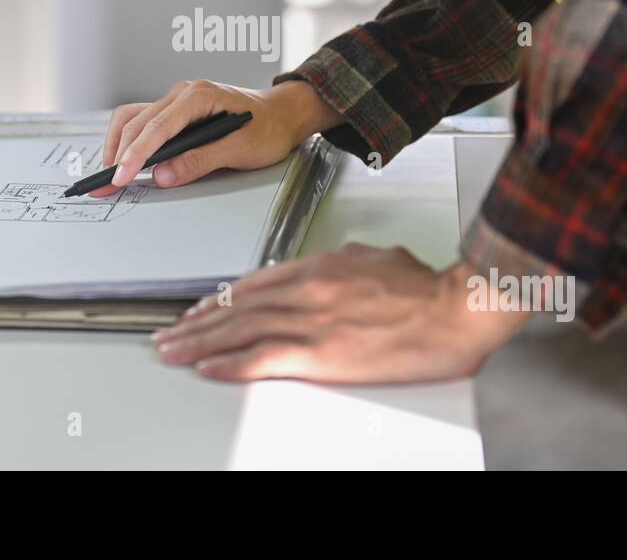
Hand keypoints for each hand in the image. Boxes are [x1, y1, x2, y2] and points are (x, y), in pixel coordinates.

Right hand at [92, 79, 340, 195]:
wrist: (285, 114)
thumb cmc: (269, 127)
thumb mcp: (239, 149)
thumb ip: (200, 161)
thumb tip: (163, 175)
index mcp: (198, 96)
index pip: (156, 127)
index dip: (135, 155)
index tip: (121, 177)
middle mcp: (183, 94)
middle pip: (137, 121)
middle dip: (118, 154)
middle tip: (105, 184)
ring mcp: (179, 101)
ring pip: (135, 119)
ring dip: (120, 145)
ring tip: (111, 173)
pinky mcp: (178, 112)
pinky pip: (145, 122)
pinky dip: (132, 141)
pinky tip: (127, 159)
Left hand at [150, 247, 530, 382]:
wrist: (456, 306)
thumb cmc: (429, 289)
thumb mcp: (379, 260)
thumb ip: (348, 266)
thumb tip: (337, 270)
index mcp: (322, 265)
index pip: (256, 282)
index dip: (223, 298)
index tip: (202, 308)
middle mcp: (308, 288)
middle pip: (238, 306)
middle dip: (198, 322)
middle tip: (170, 333)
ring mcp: (312, 319)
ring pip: (240, 329)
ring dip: (199, 341)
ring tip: (173, 351)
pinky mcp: (322, 353)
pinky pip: (262, 358)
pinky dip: (229, 363)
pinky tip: (207, 368)